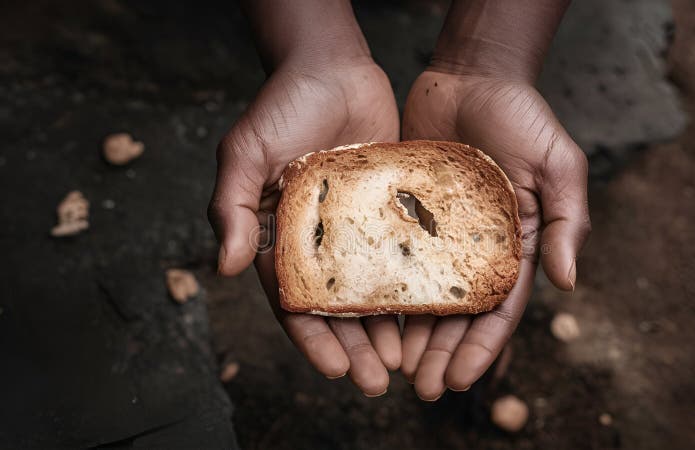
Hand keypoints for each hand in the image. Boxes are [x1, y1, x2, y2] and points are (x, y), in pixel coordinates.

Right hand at [208, 57, 401, 395]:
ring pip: (375, 288)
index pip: (293, 300)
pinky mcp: (391, 210)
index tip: (336, 368)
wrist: (332, 66)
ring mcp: (358, 228)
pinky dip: (415, 284)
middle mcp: (320, 241)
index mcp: (280, 238)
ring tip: (405, 361)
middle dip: (356, 346)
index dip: (313, 337)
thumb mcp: (245, 153)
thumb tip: (222, 269)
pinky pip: (406, 253)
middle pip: (338, 306)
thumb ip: (230, 208)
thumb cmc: (281, 106)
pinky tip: (432, 312)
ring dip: (387, 327)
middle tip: (377, 380)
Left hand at [400, 69, 590, 399]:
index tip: (461, 379)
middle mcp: (476, 248)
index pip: (501, 309)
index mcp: (517, 246)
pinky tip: (370, 317)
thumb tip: (567, 285)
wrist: (474, 74)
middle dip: (443, 353)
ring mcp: (439, 234)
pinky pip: (393, 257)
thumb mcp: (559, 166)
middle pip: (459, 313)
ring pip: (424, 294)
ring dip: (412, 334)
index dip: (483, 347)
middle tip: (421, 387)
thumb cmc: (524, 117)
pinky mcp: (407, 213)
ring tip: (394, 367)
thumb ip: (568, 223)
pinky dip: (385, 289)